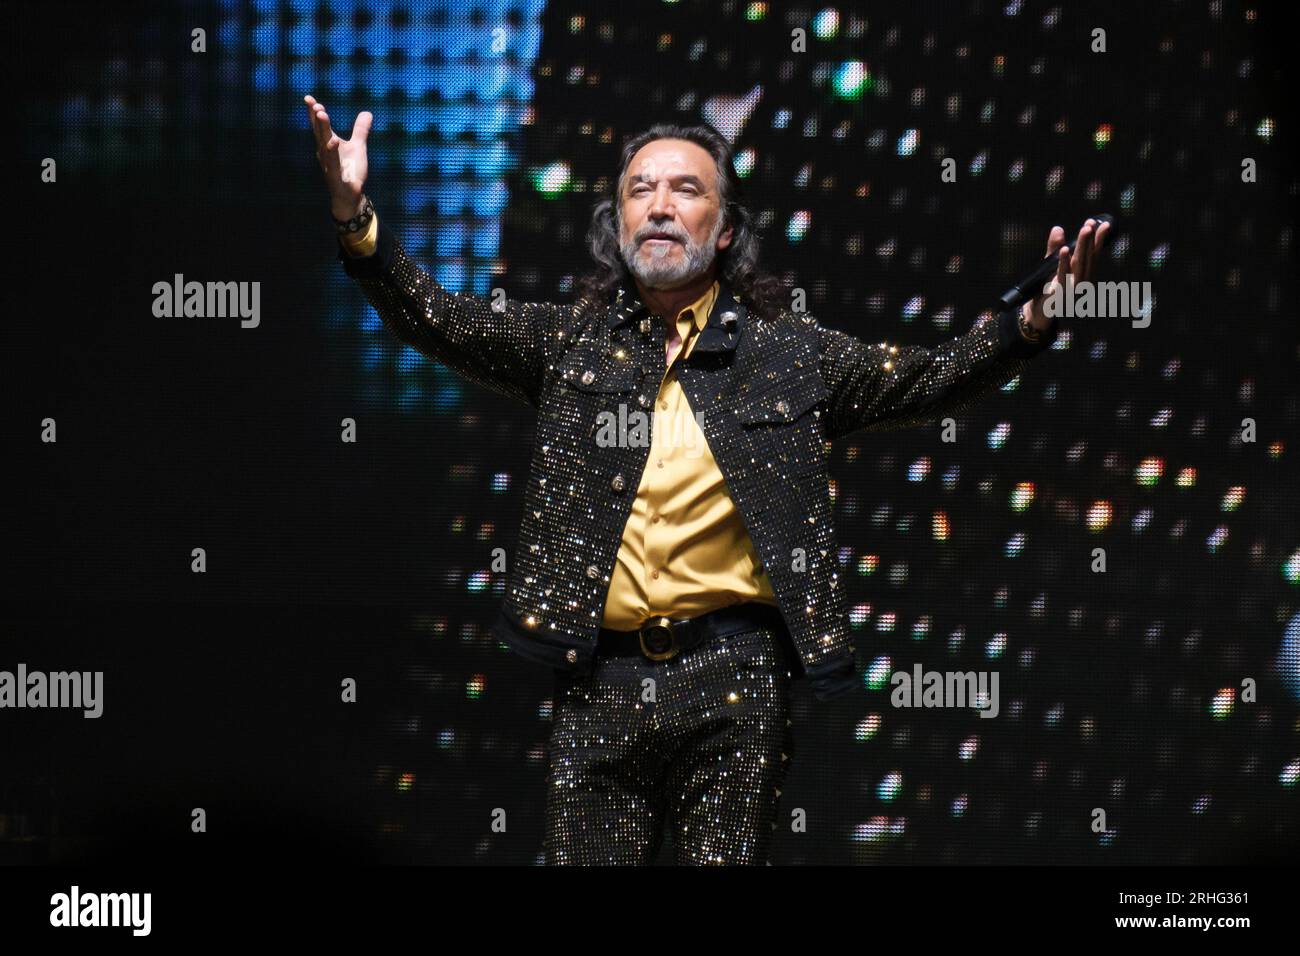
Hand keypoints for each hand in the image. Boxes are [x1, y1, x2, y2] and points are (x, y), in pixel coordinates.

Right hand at [303, 94, 371, 220]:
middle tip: (315, 104)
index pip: (319, 125)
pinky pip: (333, 162)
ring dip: (322, 129)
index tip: (308, 98)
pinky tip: (333, 141)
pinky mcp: (335, 176)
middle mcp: (325, 152)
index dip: (313, 112)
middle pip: (320, 132)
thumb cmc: (351, 170)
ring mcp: (328, 164)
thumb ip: (360, 130)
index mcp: (328, 144)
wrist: (350, 195)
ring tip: (322, 114)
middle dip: (317, 118)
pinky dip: (332, 152)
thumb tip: (367, 112)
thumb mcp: (358, 147)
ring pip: (324, 144)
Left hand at [1022, 217, 1110, 330]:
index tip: (1103, 223)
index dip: (1098, 240)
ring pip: (1079, 264)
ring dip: (1082, 246)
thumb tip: (1058, 228)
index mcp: (1084, 276)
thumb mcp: (1050, 265)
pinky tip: (1066, 249)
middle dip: (1090, 239)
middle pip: (1088, 257)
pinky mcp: (1060, 294)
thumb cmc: (1046, 289)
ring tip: (1085, 229)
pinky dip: (1064, 262)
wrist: (1038, 314)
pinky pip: (1062, 275)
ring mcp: (1072, 290)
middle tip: (1091, 222)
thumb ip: (1054, 248)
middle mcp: (1082, 283)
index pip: (1093, 255)